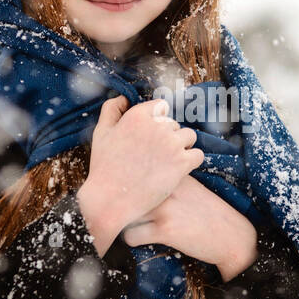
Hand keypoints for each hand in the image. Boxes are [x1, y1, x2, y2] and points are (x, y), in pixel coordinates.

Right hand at [76, 95, 203, 255]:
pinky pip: (197, 155)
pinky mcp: (182, 163)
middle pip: (174, 124)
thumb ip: (111, 110)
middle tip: (154, 156)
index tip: (151, 138)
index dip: (157, 122)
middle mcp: (156, 126)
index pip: (161, 107)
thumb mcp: (101, 133)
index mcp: (138, 116)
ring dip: (181, 147)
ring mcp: (171, 144)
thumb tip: (124, 98)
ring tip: (167, 162)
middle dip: (167, 137)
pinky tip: (177, 171)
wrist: (109, 201)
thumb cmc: (103, 168)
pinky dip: (190, 162)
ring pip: (189, 136)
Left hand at [121, 174, 258, 281]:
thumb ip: (167, 180)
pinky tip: (142, 240)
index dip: (126, 186)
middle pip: (125, 191)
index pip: (135, 172)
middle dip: (121, 204)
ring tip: (133, 227)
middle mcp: (166, 186)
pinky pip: (130, 236)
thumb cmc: (208, 212)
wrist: (231, 236)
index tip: (123, 194)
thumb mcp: (190, 187)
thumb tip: (134, 183)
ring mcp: (164, 207)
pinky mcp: (164, 229)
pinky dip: (132, 241)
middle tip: (121, 213)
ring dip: (125, 222)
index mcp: (172, 174)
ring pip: (124, 213)